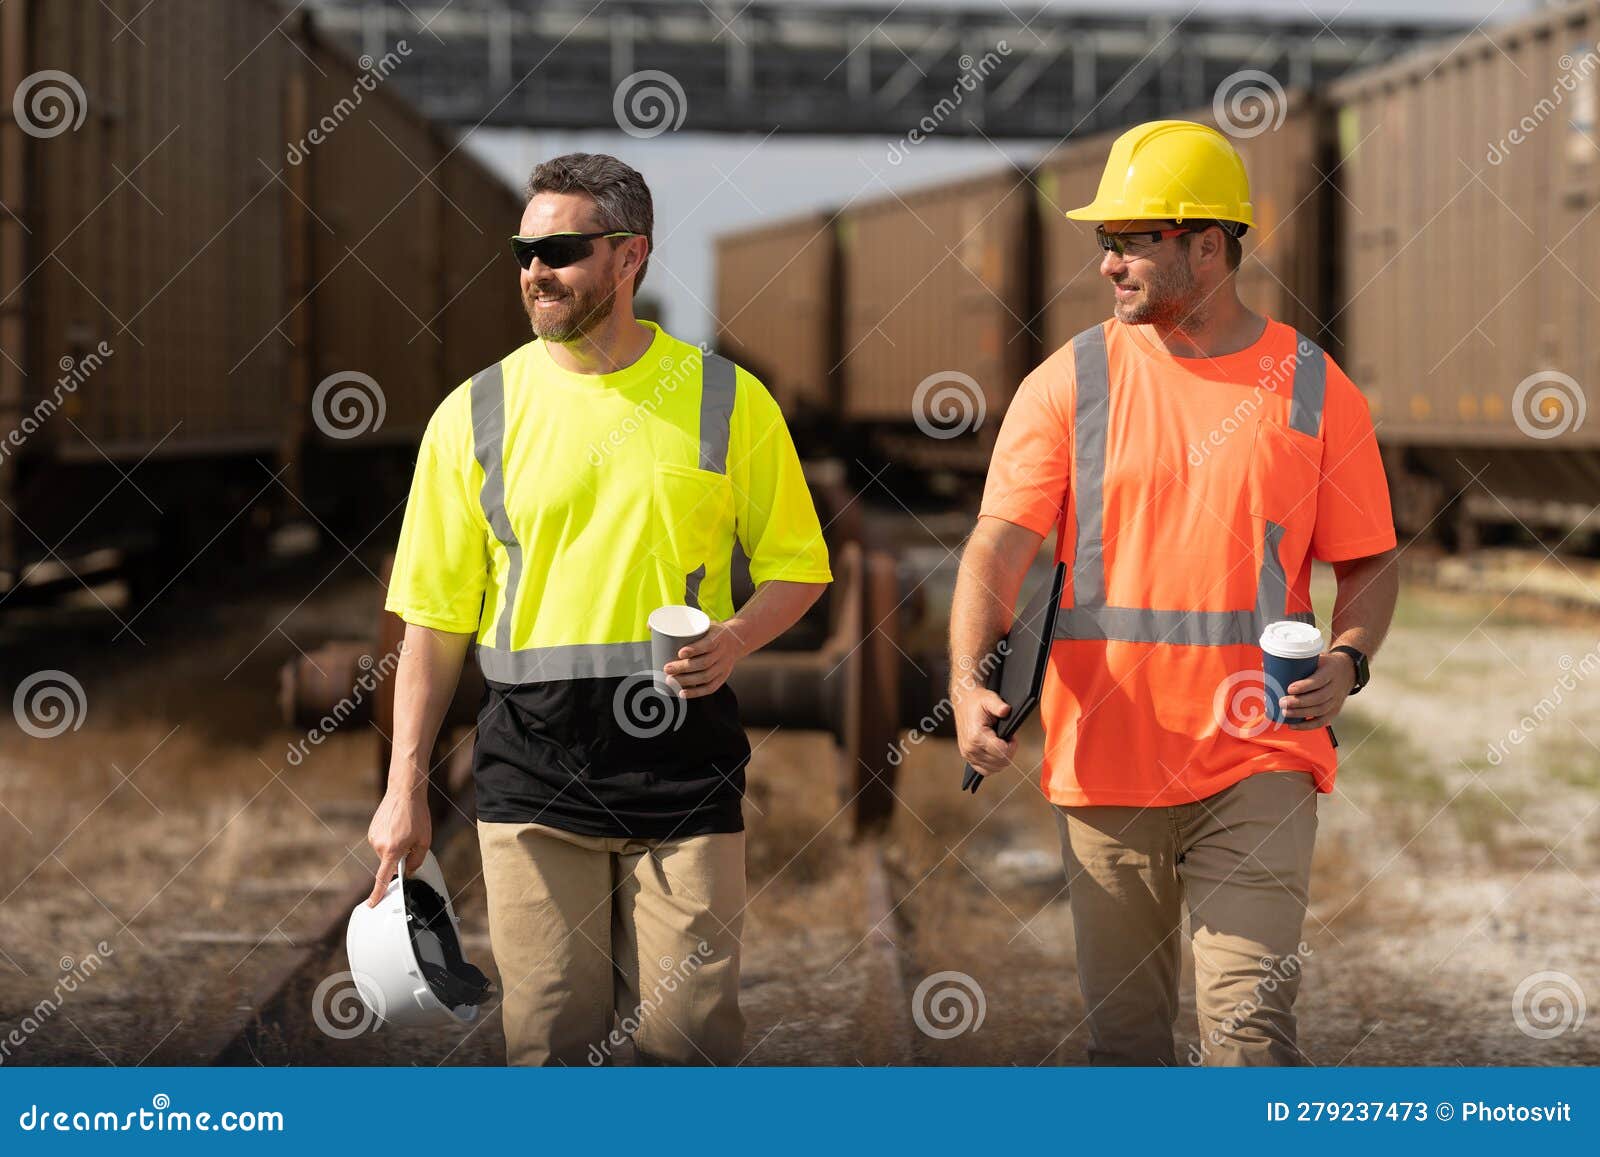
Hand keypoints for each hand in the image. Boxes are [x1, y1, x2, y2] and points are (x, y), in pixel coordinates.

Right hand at [365, 782, 430, 905]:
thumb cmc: (417, 815)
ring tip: (404, 830)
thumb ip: (416, 860)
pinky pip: (382, 843)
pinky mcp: (372, 831)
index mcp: (392, 850)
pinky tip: (398, 827)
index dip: (378, 893)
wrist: (405, 792)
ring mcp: (373, 837)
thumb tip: (408, 871)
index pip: (383, 877)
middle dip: (399, 858)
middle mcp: (378, 845)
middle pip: (389, 863)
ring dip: (395, 847)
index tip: (372, 904)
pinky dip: (390, 839)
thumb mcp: (424, 840)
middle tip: (411, 841)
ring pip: (385, 852)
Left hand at [663, 622, 742, 698]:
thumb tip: (650, 626)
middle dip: (684, 668)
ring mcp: (723, 666)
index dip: (695, 649)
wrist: (737, 639)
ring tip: (671, 680)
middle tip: (667, 668)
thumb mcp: (703, 623)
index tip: (680, 652)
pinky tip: (682, 693)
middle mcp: (723, 652)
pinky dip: (696, 692)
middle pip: (704, 663)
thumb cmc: (712, 631)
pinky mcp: (722, 676)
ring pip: (706, 676)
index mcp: (719, 637)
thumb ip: (679, 625)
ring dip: (687, 681)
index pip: (709, 644)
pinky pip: (710, 687)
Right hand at [954, 688, 1016, 779]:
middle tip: (1008, 739)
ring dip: (1002, 759)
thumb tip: (1006, 710)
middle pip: (999, 763)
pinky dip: (993, 765)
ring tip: (1002, 744)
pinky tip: (996, 754)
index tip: (1012, 737)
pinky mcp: (967, 756)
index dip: (1012, 746)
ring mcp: (967, 754)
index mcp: (976, 736)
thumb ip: (998, 705)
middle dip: (1009, 752)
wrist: (962, 701)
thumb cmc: (976, 701)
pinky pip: (984, 770)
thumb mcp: (989, 698)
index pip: (1001, 753)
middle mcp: (970, 748)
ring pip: (993, 769)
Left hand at [1281, 650, 1355, 730]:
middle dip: (1299, 702)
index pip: (1319, 680)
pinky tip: (1292, 725)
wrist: (1347, 670)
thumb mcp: (1315, 658)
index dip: (1304, 686)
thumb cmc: (1324, 664)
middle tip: (1282, 702)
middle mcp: (1335, 687)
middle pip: (1319, 698)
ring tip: (1284, 713)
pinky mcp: (1334, 710)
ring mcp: (1336, 700)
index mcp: (1330, 671)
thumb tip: (1265, 664)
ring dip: (1301, 714)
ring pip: (1320, 710)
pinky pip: (1322, 721)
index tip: (1289, 688)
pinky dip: (1307, 725)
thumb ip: (1295, 662)